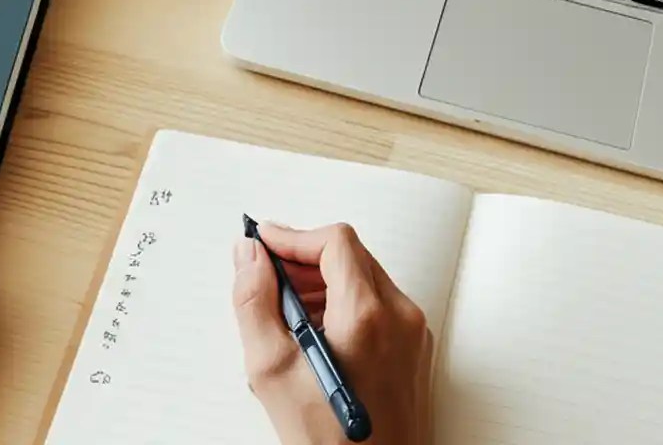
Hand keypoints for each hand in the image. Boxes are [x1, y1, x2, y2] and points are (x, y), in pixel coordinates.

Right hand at [232, 223, 432, 444]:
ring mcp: (413, 335)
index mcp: (368, 315)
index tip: (263, 243)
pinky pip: (379, 307)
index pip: (334, 242)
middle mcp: (400, 317)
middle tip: (267, 275)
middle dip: (304, 259)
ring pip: (365, 280)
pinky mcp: (414, 352)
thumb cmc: (331, 442)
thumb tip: (248, 258)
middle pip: (351, 256)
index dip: (293, 236)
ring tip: (285, 312)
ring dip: (323, 282)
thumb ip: (254, 302)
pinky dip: (344, 305)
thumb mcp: (272, 370)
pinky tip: (314, 335)